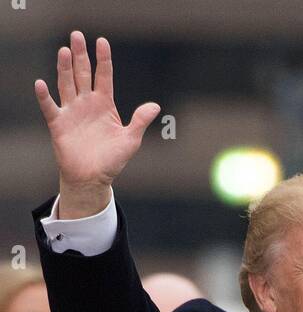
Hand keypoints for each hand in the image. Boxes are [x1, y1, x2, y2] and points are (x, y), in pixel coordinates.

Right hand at [34, 32, 159, 210]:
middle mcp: (86, 103)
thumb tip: (156, 106)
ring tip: (65, 51)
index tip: (102, 42)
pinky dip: (45, 97)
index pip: (104, 76)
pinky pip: (50, 107)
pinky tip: (42, 84)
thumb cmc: (112, 160)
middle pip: (82, 73)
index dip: (103, 59)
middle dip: (80, 55)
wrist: (93, 179)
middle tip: (77, 35)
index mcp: (104, 104)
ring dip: (65, 68)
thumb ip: (140, 121)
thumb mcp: (131, 140)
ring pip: (67, 84)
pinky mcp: (58, 124)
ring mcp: (72, 111)